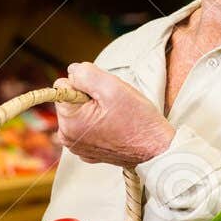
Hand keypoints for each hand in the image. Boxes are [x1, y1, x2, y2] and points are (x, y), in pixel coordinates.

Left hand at [55, 63, 174, 167]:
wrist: (157, 150)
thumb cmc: (138, 120)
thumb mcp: (113, 88)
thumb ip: (86, 74)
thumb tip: (72, 70)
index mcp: (69, 121)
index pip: (63, 84)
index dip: (85, 83)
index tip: (103, 95)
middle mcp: (67, 136)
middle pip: (70, 98)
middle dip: (89, 96)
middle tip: (112, 105)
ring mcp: (77, 145)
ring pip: (80, 111)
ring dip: (95, 109)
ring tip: (115, 116)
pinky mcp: (87, 150)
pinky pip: (87, 126)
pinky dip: (99, 123)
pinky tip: (114, 127)